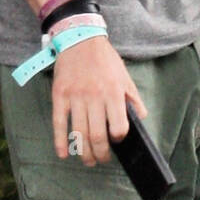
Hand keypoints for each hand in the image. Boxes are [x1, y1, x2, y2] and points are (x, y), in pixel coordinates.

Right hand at [51, 35, 147, 164]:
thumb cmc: (105, 60)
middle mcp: (94, 96)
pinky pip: (59, 123)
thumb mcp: (125, 76)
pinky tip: (63, 154)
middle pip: (97, 135)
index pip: (118, 126)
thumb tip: (140, 119)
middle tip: (101, 160)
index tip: (116, 140)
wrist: (80, 39)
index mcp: (113, 92)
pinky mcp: (59, 95)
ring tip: (88, 160)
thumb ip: (133, 99)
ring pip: (79, 133)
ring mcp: (75, 97)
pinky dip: (60, 142)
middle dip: (100, 154)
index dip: (118, 138)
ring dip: (83, 153)